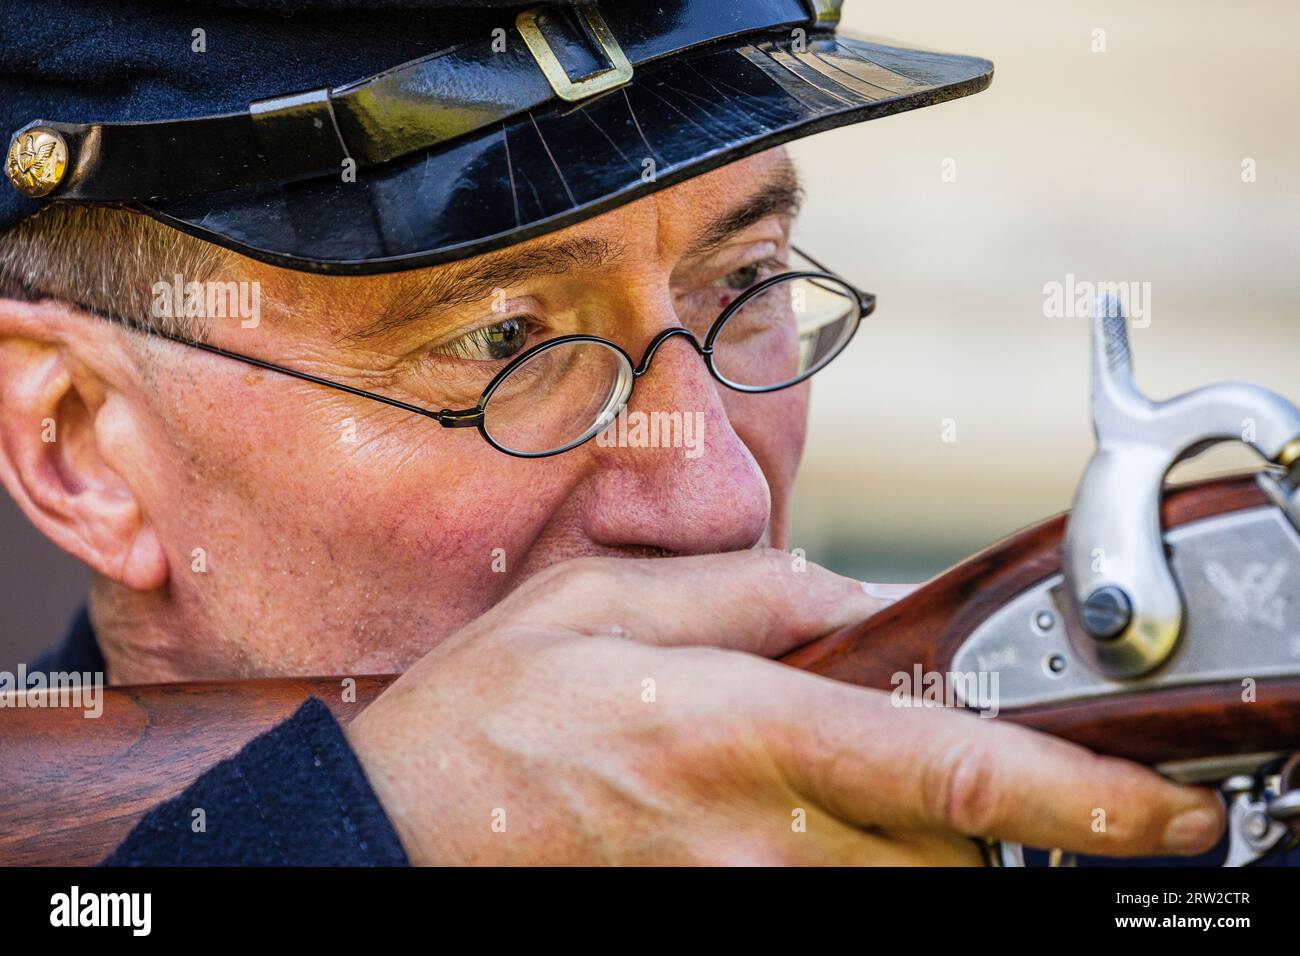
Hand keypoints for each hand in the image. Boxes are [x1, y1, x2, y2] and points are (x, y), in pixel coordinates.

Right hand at [345, 549, 1224, 864]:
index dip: (1072, 796)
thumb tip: (860, 599)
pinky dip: (866, 858)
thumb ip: (754, 591)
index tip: (1161, 814)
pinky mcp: (721, 921)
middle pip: (952, 847)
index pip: (942, 768)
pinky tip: (813, 813)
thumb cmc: (492, 712)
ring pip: (907, 886)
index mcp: (739, 729)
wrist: (400, 828)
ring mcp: (742, 895)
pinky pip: (833, 900)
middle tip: (989, 758)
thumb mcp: (607, 601)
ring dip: (934, 837)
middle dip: (1005, 810)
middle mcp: (757, 834)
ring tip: (883, 782)